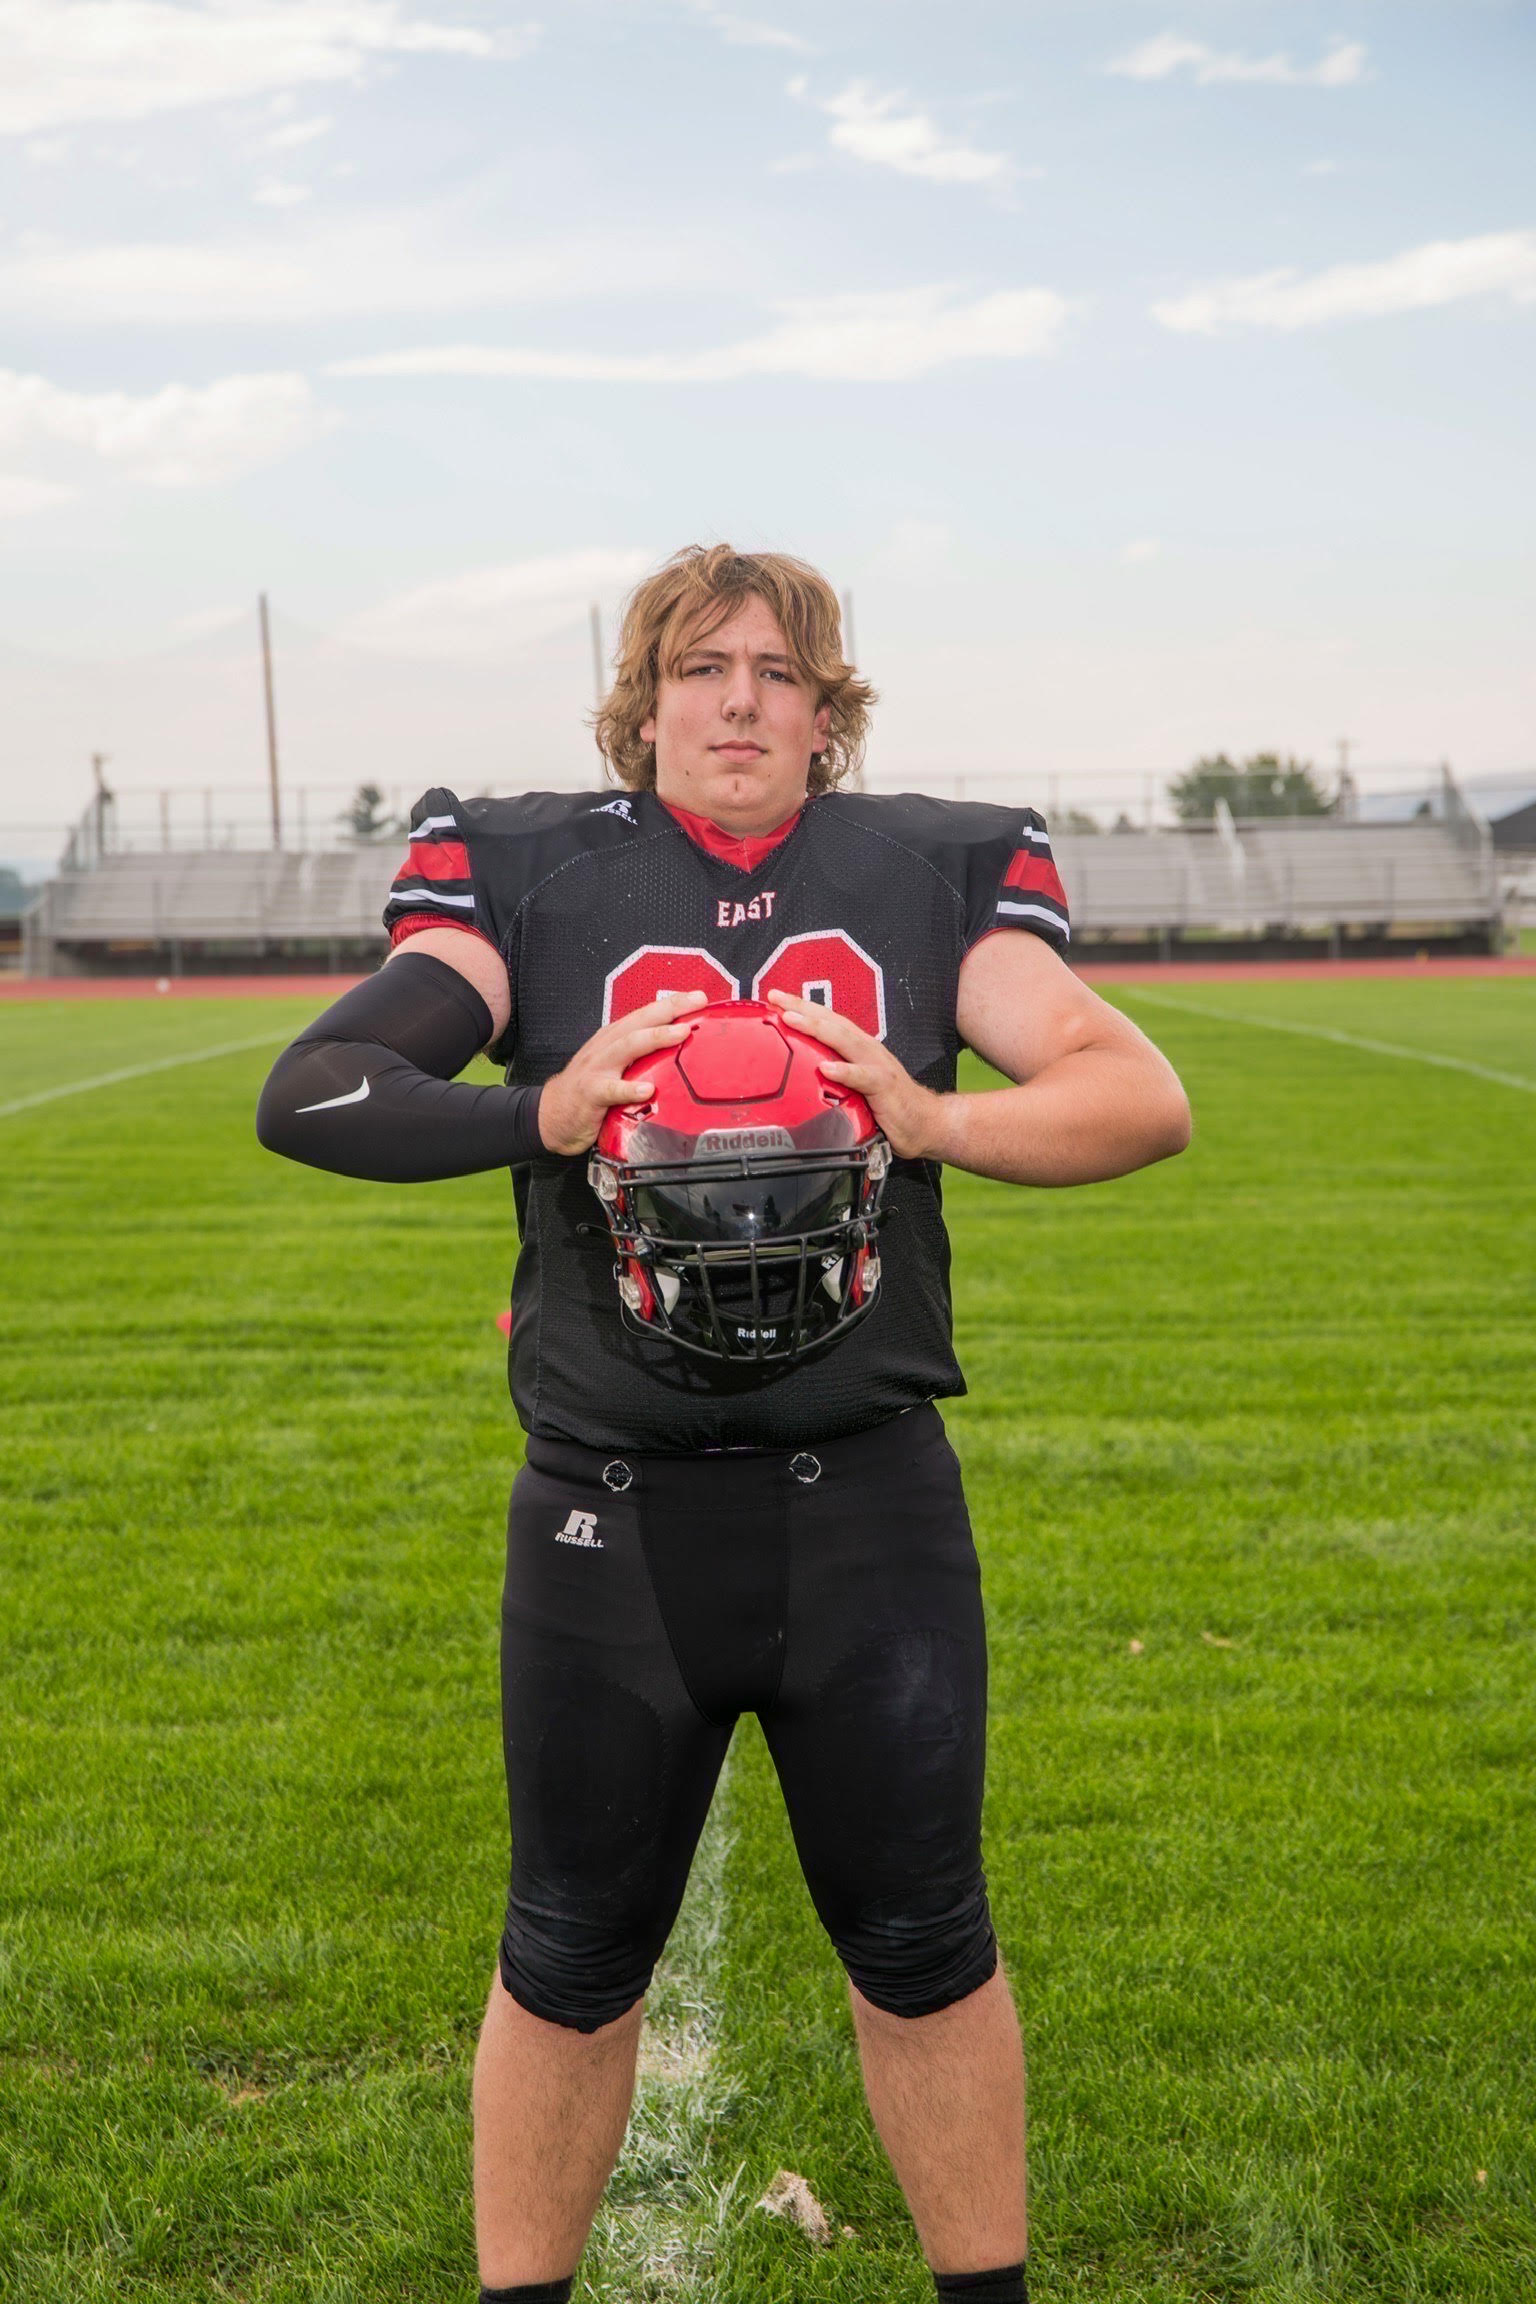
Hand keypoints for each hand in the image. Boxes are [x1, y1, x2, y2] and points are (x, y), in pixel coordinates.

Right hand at [539, 990, 708, 1154]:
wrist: (551, 1115)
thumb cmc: (589, 1089)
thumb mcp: (615, 1065)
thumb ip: (641, 1056)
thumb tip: (678, 1050)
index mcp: (614, 1039)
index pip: (646, 1014)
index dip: (672, 1003)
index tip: (699, 997)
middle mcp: (606, 1047)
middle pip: (640, 1022)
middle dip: (670, 1010)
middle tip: (697, 1004)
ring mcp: (597, 1068)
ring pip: (628, 1046)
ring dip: (656, 1038)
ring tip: (680, 1034)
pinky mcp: (590, 1093)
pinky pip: (610, 1090)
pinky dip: (629, 1088)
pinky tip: (647, 1090)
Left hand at [764, 991, 950, 1160]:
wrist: (927, 1123)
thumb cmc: (889, 1105)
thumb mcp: (856, 1086)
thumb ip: (834, 1076)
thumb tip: (800, 1076)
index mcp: (859, 1047)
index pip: (827, 1021)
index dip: (802, 1006)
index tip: (774, 997)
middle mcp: (867, 1049)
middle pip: (832, 1022)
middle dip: (802, 1007)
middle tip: (775, 997)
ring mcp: (877, 1066)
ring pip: (844, 1041)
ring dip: (817, 1029)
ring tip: (792, 1021)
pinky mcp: (885, 1087)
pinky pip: (863, 1078)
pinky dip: (844, 1071)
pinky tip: (825, 1068)